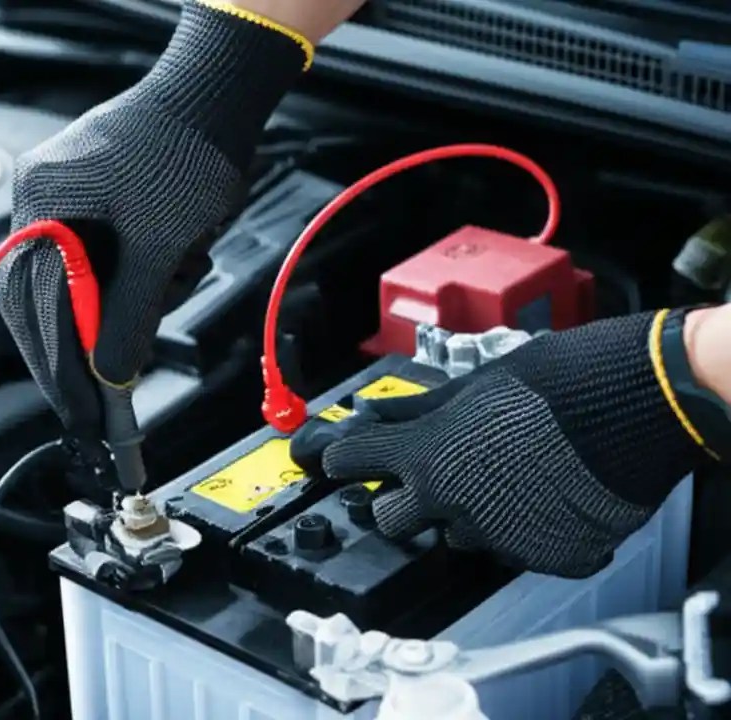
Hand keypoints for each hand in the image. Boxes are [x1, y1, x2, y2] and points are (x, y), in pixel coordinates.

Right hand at [0, 1, 309, 441]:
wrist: (218, 91)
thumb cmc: (190, 147)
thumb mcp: (162, 245)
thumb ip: (130, 315)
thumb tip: (111, 376)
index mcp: (41, 203)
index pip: (38, 305)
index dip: (59, 368)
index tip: (80, 414)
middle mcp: (38, 202)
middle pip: (39, 301)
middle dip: (75, 354)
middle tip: (94, 409)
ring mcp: (61, 202)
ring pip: (70, 287)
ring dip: (117, 309)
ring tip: (172, 289)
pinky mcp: (91, 205)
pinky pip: (94, 264)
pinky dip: (131, 284)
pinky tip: (173, 271)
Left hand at [291, 312, 708, 577]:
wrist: (635, 404)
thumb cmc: (558, 382)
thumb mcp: (476, 384)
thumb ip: (420, 408)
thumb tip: (376, 410)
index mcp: (427, 454)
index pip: (354, 462)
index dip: (343, 459)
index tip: (338, 460)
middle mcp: (451, 501)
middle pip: (391, 517)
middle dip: (400, 498)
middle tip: (425, 477)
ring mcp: (496, 534)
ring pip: (455, 535)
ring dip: (464, 513)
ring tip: (501, 477)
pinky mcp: (541, 556)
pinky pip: (513, 550)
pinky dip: (521, 528)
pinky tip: (540, 497)